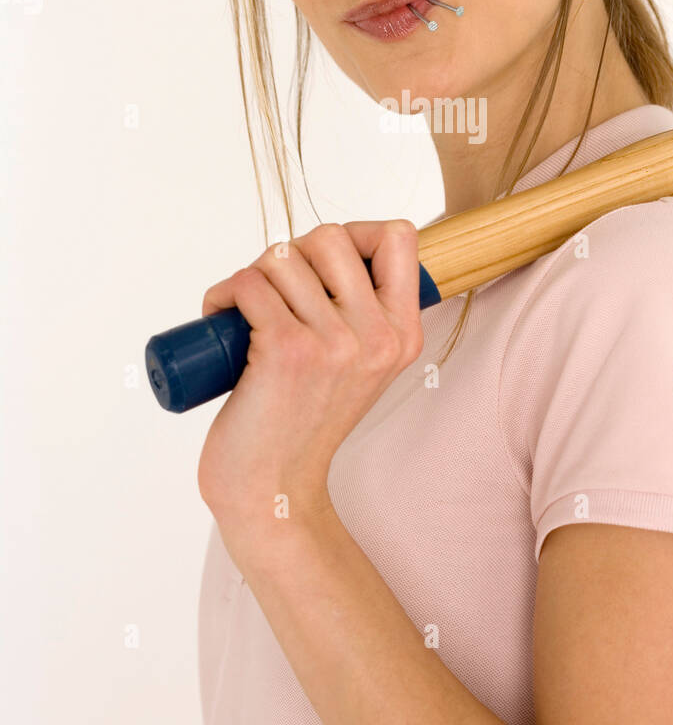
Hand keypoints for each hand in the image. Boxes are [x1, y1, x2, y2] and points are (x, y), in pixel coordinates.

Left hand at [196, 219, 423, 560]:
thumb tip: (327, 252)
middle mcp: (377, 336)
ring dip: (251, 273)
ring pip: (283, 256)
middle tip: (273, 291)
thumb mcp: (361, 368)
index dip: (355, 233)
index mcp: (402, 336)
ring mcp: (333, 343)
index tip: (321, 266)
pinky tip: (219, 314)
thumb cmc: (304, 424)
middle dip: (291, 252)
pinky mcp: (286, 350)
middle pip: (331, 236)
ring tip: (241, 307)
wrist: (274, 491)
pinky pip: (249, 283)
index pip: (398, 237)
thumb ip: (363, 318)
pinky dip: (225, 291)